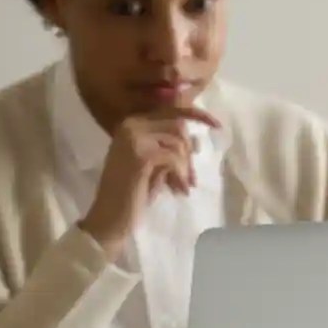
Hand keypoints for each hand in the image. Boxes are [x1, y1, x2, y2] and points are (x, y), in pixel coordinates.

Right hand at [78, 108, 221, 260]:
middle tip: (190, 178)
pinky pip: (175, 158)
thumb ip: (169, 148)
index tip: (218, 125)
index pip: (171, 109)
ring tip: (180, 187)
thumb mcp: (154, 165)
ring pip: (178, 143)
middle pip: (178, 126)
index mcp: (131, 123)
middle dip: (188, 154)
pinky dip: (180, 175)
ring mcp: (133, 138)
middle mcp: (130, 125)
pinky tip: (177, 190)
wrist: (110, 217)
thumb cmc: (133, 193)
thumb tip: (197, 142)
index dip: (196, 114)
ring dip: (185, 168)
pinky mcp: (141, 155)